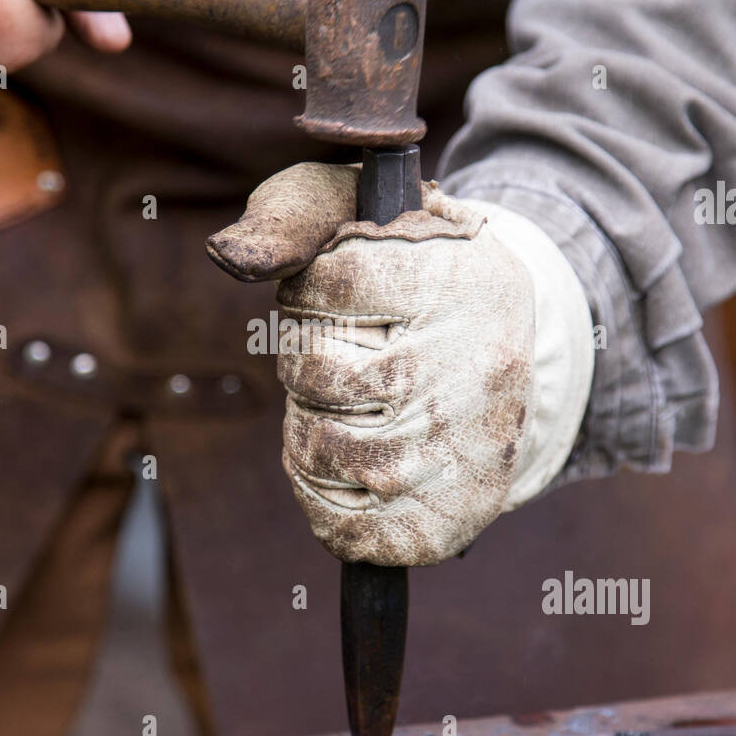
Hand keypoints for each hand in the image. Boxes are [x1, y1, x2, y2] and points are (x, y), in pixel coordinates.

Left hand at [207, 163, 541, 566]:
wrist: (508, 344)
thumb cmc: (409, 268)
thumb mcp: (363, 211)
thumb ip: (291, 217)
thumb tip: (227, 256)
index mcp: (457, 278)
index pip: (325, 281)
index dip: (307, 290)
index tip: (337, 290)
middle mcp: (473, 368)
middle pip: (316, 367)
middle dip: (305, 357)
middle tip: (350, 349)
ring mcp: (464, 451)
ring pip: (320, 444)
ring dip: (307, 423)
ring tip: (347, 403)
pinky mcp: (451, 517)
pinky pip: (340, 524)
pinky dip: (318, 494)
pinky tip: (342, 461)